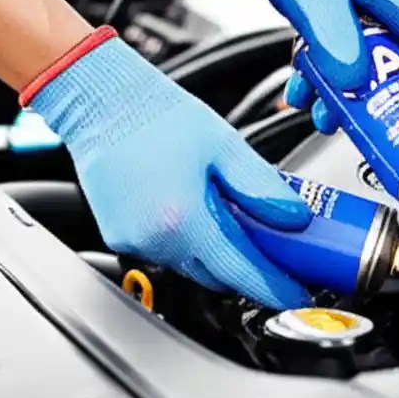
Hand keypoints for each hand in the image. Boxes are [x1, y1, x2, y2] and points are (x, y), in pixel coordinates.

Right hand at [25, 27, 313, 308]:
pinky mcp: (118, 237)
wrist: (102, 102)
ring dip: (213, 251)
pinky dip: (184, 240)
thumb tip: (294, 218)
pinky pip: (164, 252)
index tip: (296, 295)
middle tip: (268, 241)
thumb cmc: (156, 115)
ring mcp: (133, 241)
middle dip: (245, 264)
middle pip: (217, 275)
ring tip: (221, 209)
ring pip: (190, 266)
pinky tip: (188, 206)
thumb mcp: (224, 144)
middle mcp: (155, 239)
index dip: (274, 288)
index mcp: (184, 219)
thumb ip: (262, 187)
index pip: (241, 272)